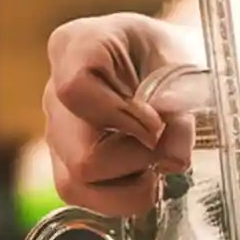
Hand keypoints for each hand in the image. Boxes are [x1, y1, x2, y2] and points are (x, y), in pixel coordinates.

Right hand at [43, 13, 197, 216]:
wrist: (166, 60)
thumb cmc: (171, 54)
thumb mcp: (184, 65)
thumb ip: (181, 106)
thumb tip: (171, 158)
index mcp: (79, 44)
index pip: (76, 88)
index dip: (122, 116)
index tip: (157, 123)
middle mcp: (55, 88)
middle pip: (79, 153)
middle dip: (134, 161)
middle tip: (165, 148)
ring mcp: (55, 128)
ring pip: (75, 183)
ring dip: (129, 186)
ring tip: (155, 164)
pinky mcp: (63, 161)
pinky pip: (81, 195)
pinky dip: (123, 196)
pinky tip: (144, 173)